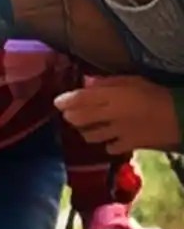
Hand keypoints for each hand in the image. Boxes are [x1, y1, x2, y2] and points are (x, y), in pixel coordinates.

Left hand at [55, 75, 181, 153]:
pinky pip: (109, 148)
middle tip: (70, 113)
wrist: (181, 116)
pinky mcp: (129, 145)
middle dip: (70, 117)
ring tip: (86, 126)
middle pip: (79, 119)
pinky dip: (105, 144)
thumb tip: (87, 83)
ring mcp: (119, 133)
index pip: (80, 99)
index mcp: (112, 96)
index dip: (65, 101)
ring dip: (84, 131)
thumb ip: (107, 82)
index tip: (57, 101)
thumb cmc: (157, 93)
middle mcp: (111, 115)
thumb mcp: (132, 80)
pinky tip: (107, 138)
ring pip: (90, 136)